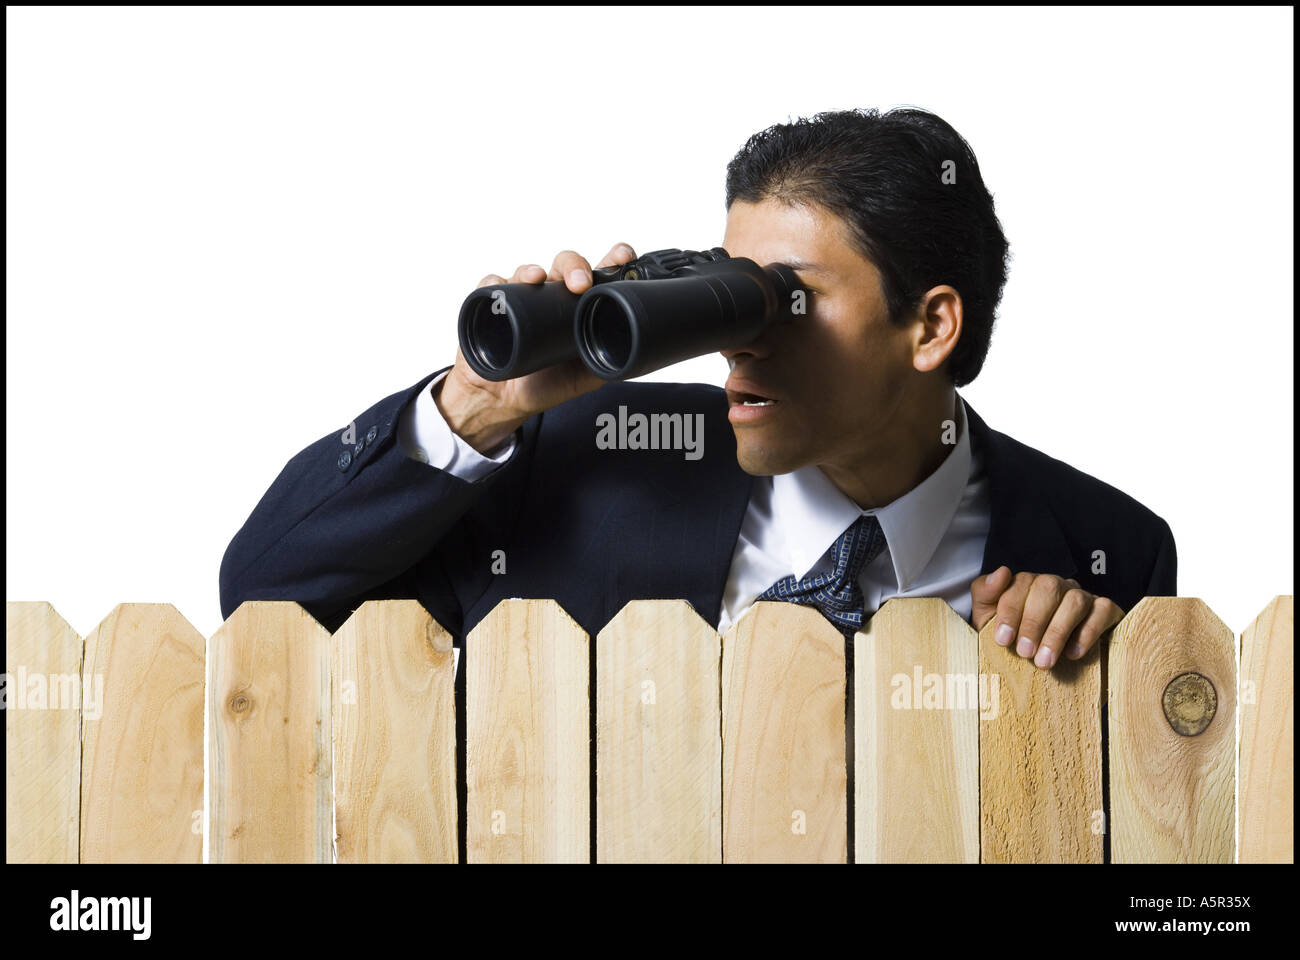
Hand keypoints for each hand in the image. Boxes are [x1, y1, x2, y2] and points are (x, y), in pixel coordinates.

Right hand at [438, 243, 637, 452]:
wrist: (506, 400)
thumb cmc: (547, 382)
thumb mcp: (587, 375)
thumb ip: (610, 359)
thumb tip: (635, 349)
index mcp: (578, 306)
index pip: (598, 274)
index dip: (612, 260)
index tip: (623, 255)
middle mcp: (552, 295)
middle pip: (565, 265)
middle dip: (575, 266)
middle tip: (580, 283)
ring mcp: (522, 298)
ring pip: (527, 271)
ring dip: (533, 269)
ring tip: (538, 278)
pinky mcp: (492, 305)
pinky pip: (491, 285)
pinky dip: (495, 282)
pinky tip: (501, 286)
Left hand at [969, 567, 1123, 669]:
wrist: (1047, 670)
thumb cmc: (1015, 640)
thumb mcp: (989, 619)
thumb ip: (985, 594)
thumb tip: (1002, 572)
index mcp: (1028, 584)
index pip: (1020, 584)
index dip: (1010, 611)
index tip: (1003, 640)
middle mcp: (1056, 585)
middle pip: (1047, 588)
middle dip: (1033, 622)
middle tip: (1025, 653)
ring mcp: (1082, 596)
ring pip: (1075, 600)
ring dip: (1057, 632)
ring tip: (1044, 661)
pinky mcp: (1105, 611)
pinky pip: (1102, 611)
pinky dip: (1087, 632)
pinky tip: (1073, 654)